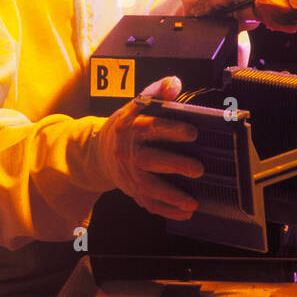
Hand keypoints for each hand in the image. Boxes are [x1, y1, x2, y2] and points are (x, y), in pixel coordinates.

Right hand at [94, 76, 201, 219]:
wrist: (97, 151)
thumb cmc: (125, 127)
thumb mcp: (135, 105)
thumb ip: (156, 92)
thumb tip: (174, 83)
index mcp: (131, 127)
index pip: (152, 127)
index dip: (172, 129)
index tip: (193, 131)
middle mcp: (129, 152)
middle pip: (151, 160)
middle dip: (176, 165)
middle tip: (198, 168)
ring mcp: (129, 174)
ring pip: (149, 187)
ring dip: (172, 196)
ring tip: (193, 201)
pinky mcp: (132, 189)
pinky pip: (149, 203)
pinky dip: (168, 211)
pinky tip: (185, 212)